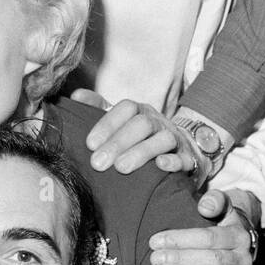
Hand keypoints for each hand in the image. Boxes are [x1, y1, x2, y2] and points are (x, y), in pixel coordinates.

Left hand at [72, 90, 206, 178]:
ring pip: (163, 139)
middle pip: (141, 124)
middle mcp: (158, 121)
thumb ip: (98, 108)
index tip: (90, 144)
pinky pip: (184, 158)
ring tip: (121, 168)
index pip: (125, 108)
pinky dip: (173, 161)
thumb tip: (76, 96)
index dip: (107, 124)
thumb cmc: (141, 136)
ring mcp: (175, 139)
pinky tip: (160, 166)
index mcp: (140, 111)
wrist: (182, 148)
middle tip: (98, 163)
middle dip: (118, 143)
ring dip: (141, 152)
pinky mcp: (189, 158)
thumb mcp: (120, 121)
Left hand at [146, 189, 259, 264]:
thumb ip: (215, 201)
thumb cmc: (222, 221)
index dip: (182, 239)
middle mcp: (243, 259)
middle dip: (182, 260)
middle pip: (213, 261)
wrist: (242, 235)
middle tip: (156, 259)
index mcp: (238, 235)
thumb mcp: (222, 205)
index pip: (209, 238)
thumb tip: (205, 206)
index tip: (156, 241)